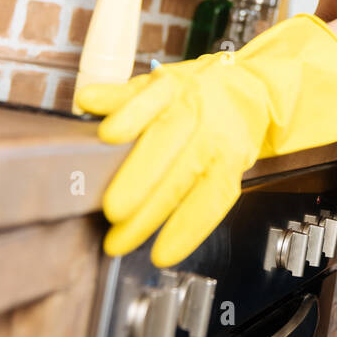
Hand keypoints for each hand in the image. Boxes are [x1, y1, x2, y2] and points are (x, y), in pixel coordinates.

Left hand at [75, 14, 336, 266]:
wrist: (249, 94)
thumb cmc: (193, 95)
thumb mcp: (158, 85)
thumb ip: (122, 97)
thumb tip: (88, 100)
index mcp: (174, 88)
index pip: (152, 98)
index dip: (131, 116)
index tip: (108, 134)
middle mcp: (199, 111)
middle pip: (168, 145)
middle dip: (140, 180)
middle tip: (111, 210)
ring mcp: (219, 140)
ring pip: (188, 178)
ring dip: (156, 214)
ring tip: (123, 241)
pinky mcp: (233, 167)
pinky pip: (213, 201)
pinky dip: (189, 229)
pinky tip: (165, 250)